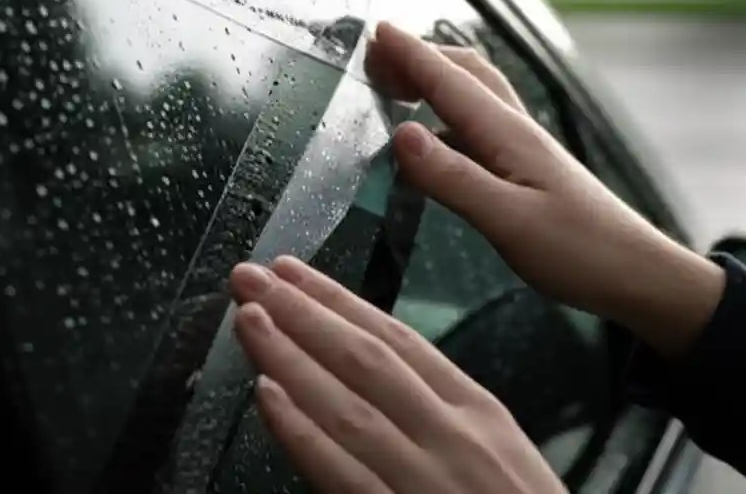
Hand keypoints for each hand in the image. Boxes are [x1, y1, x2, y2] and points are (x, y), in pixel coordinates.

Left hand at [230, 256, 565, 493]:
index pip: (397, 339)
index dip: (339, 301)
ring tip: (247, 319)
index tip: (294, 272)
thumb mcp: (498, 450)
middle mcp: (452, 436)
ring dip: (289, 357)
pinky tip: (266, 396)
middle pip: (365, 358)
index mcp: (477, 409)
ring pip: (346, 405)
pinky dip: (301, 432)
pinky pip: (341, 471)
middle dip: (303, 312)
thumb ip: (439, 413)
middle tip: (251, 277)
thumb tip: (368, 376)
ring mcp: (425, 479)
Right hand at [365, 22, 723, 356]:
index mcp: (507, 134)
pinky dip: (446, 121)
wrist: (636, 274)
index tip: (375, 33)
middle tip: (376, 59)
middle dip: (419, 58)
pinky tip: (431, 145)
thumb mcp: (507, 220)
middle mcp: (515, 131)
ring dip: (434, 82)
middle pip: (465, 73)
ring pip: (473, 97)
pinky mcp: (527, 171)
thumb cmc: (580, 250)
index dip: (410, 54)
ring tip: (395, 88)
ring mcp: (523, 149)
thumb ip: (451, 178)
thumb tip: (401, 135)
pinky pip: (477, 129)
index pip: (449, 81)